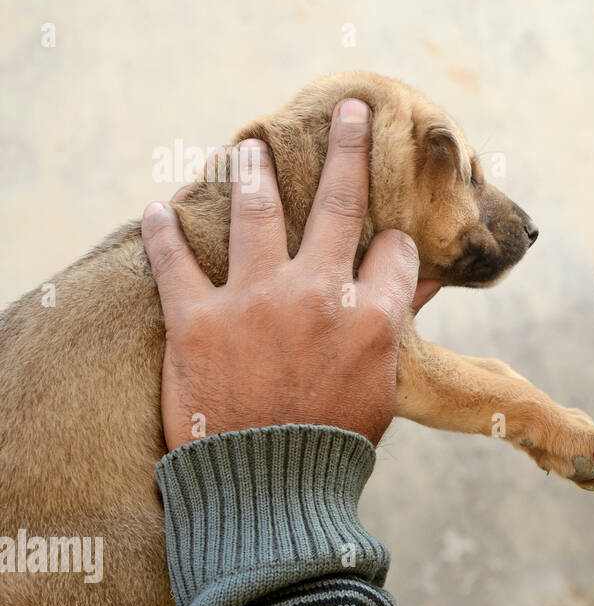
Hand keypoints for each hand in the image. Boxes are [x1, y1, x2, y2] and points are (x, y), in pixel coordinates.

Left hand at [142, 98, 440, 450]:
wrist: (267, 494)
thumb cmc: (334, 446)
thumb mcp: (385, 387)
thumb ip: (401, 324)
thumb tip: (425, 280)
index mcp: (373, 315)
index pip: (393, 249)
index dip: (393, 245)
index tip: (384, 246)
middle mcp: (318, 293)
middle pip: (339, 201)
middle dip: (348, 148)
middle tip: (349, 110)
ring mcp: (255, 301)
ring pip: (256, 210)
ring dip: (253, 170)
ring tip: (249, 146)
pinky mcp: (196, 320)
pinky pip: (174, 262)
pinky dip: (161, 232)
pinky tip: (156, 208)